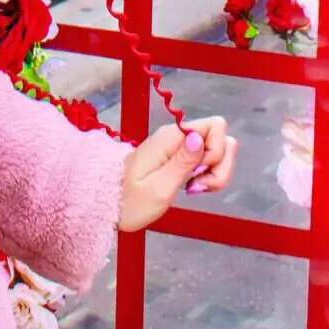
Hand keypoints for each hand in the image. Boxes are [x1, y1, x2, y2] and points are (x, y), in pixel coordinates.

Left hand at [117, 117, 236, 232]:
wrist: (107, 202)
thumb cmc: (130, 201)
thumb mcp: (158, 188)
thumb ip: (182, 163)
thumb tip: (199, 137)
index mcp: (173, 137)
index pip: (216, 126)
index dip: (216, 152)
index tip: (197, 174)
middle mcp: (178, 135)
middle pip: (221, 137)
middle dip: (219, 166)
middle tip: (195, 185)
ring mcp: (179, 144)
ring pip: (216, 150)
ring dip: (214, 173)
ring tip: (192, 188)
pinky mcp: (178, 156)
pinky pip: (205, 159)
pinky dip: (206, 175)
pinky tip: (190, 187)